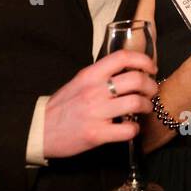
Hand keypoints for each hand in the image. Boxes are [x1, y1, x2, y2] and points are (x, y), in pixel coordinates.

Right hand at [43, 49, 157, 158]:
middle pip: (136, 80)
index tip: (151, 68)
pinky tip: (130, 128)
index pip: (122, 57)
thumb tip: (128, 72)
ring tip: (143, 109)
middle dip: (150, 86)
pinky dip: (135, 129)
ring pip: (136, 103)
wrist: (39, 129)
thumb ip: (101, 76)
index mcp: (90, 75)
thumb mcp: (79, 83)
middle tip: (150, 92)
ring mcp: (96, 112)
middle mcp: (94, 90)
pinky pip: (128, 129)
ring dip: (146, 106)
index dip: (143, 60)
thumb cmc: (62, 107)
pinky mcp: (97, 133)